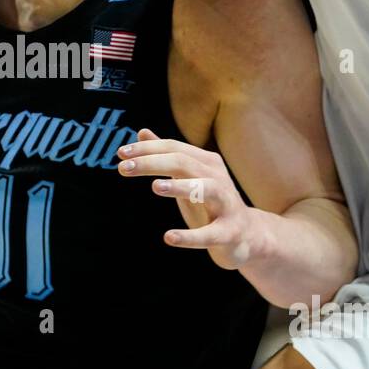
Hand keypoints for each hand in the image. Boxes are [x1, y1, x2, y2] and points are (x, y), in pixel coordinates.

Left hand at [116, 128, 268, 270]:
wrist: (247, 236)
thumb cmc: (210, 204)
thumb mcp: (187, 177)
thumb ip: (165, 155)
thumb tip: (141, 132)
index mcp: (206, 163)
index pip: (173, 148)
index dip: (147, 149)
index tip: (121, 153)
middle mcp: (217, 178)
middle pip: (184, 162)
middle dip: (152, 163)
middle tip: (123, 168)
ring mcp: (226, 204)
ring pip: (205, 189)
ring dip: (180, 187)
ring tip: (155, 187)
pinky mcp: (229, 232)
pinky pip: (210, 233)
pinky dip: (190, 235)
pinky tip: (169, 237)